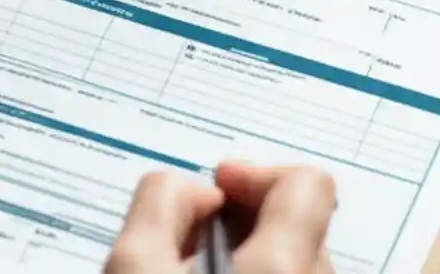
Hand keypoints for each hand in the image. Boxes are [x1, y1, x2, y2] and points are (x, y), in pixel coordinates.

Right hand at [106, 163, 336, 273]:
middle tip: (187, 247)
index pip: (307, 184)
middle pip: (298, 225)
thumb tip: (192, 189)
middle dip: (244, 223)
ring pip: (294, 263)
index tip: (217, 189)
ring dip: (248, 257)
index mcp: (282, 269)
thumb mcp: (132, 268)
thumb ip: (160, 204)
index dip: (255, 175)